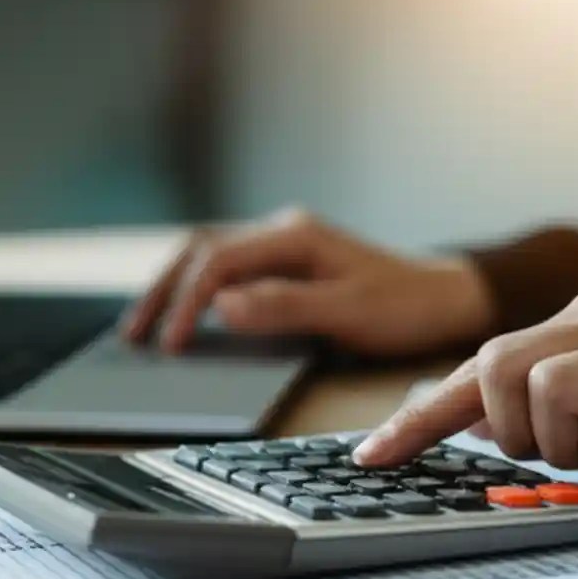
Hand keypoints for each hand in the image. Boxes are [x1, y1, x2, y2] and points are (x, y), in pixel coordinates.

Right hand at [123, 209, 495, 354]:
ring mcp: (280, 247)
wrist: (444, 298)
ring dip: (171, 289)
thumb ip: (285, 307)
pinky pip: (225, 272)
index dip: (187, 302)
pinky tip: (181, 319)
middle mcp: (280, 233)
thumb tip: (221, 306)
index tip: (174, 345)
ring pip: (206, 258)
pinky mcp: (282, 266)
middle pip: (199, 250)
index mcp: (293, 236)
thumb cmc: (404, 306)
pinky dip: (194, 294)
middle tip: (133, 335)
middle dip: (161, 291)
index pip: (218, 261)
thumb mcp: (349, 312)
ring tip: (142, 328)